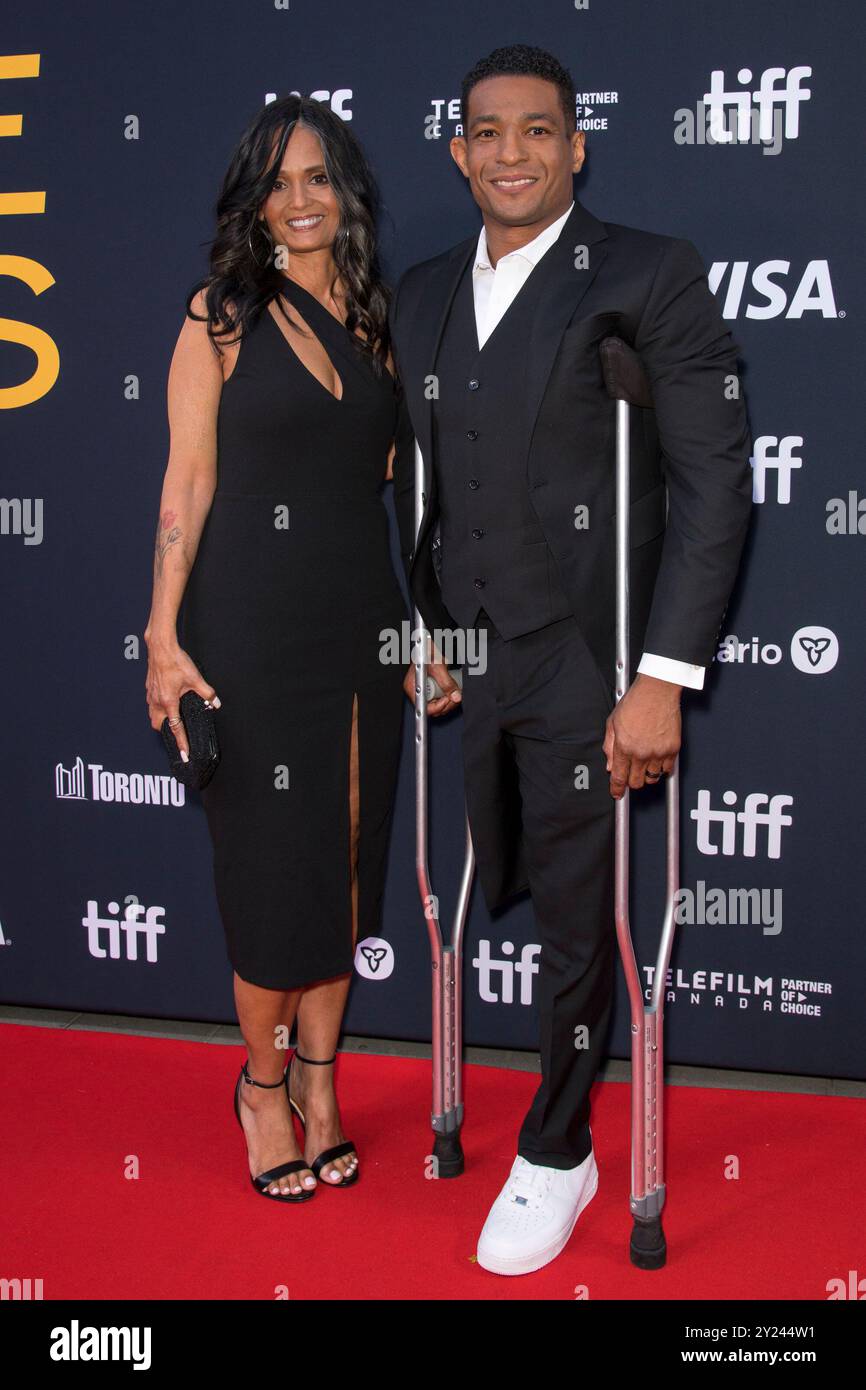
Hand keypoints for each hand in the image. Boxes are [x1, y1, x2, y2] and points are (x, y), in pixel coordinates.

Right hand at [145, 635, 219, 760]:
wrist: (160, 647)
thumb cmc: (176, 661)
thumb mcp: (196, 678)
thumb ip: (207, 693)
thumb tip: (215, 703)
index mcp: (168, 702)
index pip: (175, 728)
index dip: (181, 742)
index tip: (184, 753)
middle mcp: (157, 701)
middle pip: (157, 725)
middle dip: (166, 732)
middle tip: (177, 734)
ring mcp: (151, 694)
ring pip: (152, 715)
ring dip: (160, 720)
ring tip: (172, 719)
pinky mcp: (149, 688)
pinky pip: (151, 704)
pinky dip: (157, 708)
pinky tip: (166, 702)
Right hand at [402, 654, 461, 718]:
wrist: (428, 645)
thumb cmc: (427, 652)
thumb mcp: (438, 667)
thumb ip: (447, 682)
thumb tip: (455, 696)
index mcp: (413, 688)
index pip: (425, 708)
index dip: (439, 706)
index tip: (447, 698)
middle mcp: (417, 691)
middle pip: (433, 708)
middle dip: (446, 703)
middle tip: (455, 694)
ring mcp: (424, 691)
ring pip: (438, 705)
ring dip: (449, 700)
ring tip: (454, 690)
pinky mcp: (431, 689)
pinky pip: (440, 699)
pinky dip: (447, 697)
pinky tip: (451, 689)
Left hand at [603, 673, 680, 799]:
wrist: (657, 691)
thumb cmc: (635, 702)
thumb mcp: (612, 723)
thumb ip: (610, 746)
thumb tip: (610, 765)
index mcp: (624, 747)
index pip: (619, 777)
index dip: (617, 789)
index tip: (617, 794)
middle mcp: (641, 753)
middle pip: (636, 783)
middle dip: (631, 782)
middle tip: (631, 774)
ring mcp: (658, 752)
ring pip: (653, 778)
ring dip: (647, 774)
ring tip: (645, 763)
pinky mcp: (672, 749)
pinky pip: (668, 769)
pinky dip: (662, 768)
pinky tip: (657, 759)